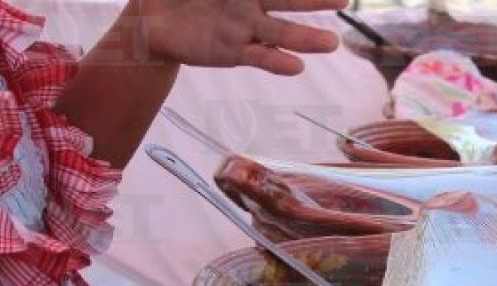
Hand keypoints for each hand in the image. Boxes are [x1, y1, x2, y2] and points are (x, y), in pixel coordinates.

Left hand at [129, 0, 349, 73]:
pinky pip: (259, 58)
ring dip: (306, 38)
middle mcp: (251, 4)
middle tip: (344, 0)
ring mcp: (245, 30)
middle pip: (289, 0)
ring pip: (281, 33)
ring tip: (331, 43)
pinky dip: (276, 63)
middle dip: (316, 0)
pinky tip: (295, 67)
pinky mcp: (234, 53)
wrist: (152, 21)